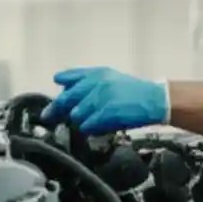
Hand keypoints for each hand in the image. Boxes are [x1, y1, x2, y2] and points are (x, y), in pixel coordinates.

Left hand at [41, 67, 168, 134]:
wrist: (155, 100)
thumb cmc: (135, 91)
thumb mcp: (111, 78)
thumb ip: (89, 82)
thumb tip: (64, 87)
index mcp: (96, 73)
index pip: (67, 77)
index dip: (59, 87)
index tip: (53, 95)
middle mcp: (95, 83)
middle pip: (65, 99)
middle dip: (55, 109)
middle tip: (47, 117)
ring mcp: (100, 98)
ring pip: (76, 115)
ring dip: (80, 121)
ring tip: (92, 122)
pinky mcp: (105, 113)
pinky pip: (87, 126)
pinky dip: (90, 129)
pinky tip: (99, 127)